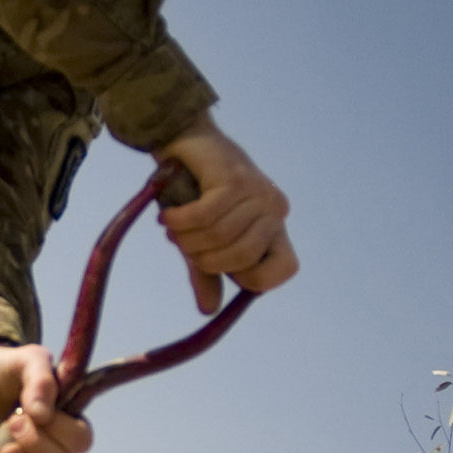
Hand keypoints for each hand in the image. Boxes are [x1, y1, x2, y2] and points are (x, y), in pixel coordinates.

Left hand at [0, 341, 94, 452]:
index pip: (80, 441)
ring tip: (3, 450)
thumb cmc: (3, 369)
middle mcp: (50, 450)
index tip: (32, 411)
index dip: (60, 431)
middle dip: (36, 445)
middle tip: (11, 421)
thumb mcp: (25, 360)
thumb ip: (40, 379)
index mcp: (65, 422)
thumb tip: (42, 413)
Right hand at [153, 126, 297, 309]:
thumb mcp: (202, 240)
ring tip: (171, 227)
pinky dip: (181, 221)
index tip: (219, 265)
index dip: (250, 277)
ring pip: (221, 236)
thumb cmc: (194, 192)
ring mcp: (259, 192)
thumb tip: (209, 311)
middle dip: (204, 258)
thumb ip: (208, 273)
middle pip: (242, 257)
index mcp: (275, 228)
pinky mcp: (235, 179)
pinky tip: (167, 216)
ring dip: (187, 237)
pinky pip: (206, 216)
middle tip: (182, 244)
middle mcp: (275, 209)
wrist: (182, 141)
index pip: (284, 269)